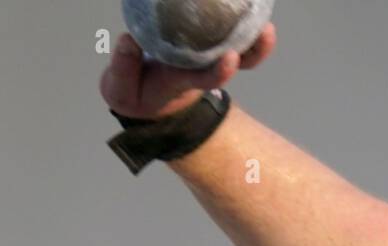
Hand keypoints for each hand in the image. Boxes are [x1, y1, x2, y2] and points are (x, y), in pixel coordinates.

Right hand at [99, 23, 276, 119]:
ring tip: (261, 6)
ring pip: (239, 44)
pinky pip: (225, 27)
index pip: (206, 78)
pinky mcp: (204, 40)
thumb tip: (129, 40)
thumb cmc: (135, 93)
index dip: (221, 70)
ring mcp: (206, 54)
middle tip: (266, 29)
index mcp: (183, 82)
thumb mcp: (121, 90)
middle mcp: (201, 67)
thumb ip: (124, 68)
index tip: (231, 58)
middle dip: (255, 49)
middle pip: (238, 62)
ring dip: (254, 29)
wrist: (145, 95)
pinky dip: (236, 14)